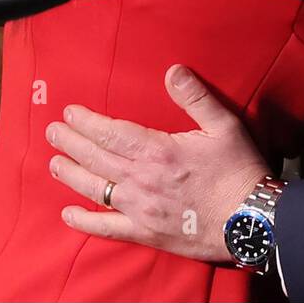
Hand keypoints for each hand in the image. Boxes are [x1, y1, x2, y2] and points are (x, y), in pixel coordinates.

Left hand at [46, 64, 269, 262]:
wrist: (251, 220)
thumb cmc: (239, 171)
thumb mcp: (224, 126)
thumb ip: (195, 97)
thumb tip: (173, 70)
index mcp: (158, 150)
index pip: (111, 133)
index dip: (87, 122)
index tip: (70, 112)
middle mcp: (141, 179)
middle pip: (96, 158)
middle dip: (71, 143)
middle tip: (52, 132)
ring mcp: (140, 208)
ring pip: (95, 189)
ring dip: (71, 175)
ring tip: (54, 163)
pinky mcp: (145, 232)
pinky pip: (107, 228)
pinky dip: (85, 222)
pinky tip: (69, 214)